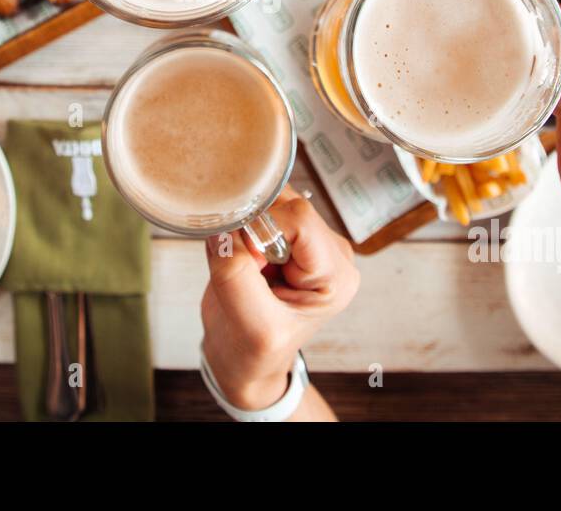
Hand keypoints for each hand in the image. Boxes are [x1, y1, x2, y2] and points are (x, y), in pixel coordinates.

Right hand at [201, 189, 358, 409]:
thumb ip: (237, 274)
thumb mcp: (252, 325)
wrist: (246, 360)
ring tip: (244, 266)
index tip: (247, 262)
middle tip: (244, 266)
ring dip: (245, 226)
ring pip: (272, 200)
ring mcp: (308, 241)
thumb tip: (223, 229)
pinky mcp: (285, 235)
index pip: (300, 220)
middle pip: (287, 204)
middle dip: (253, 228)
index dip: (263, 231)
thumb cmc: (255, 352)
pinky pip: (260, 209)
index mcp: (336, 276)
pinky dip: (240, 226)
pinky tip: (240, 256)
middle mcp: (329, 252)